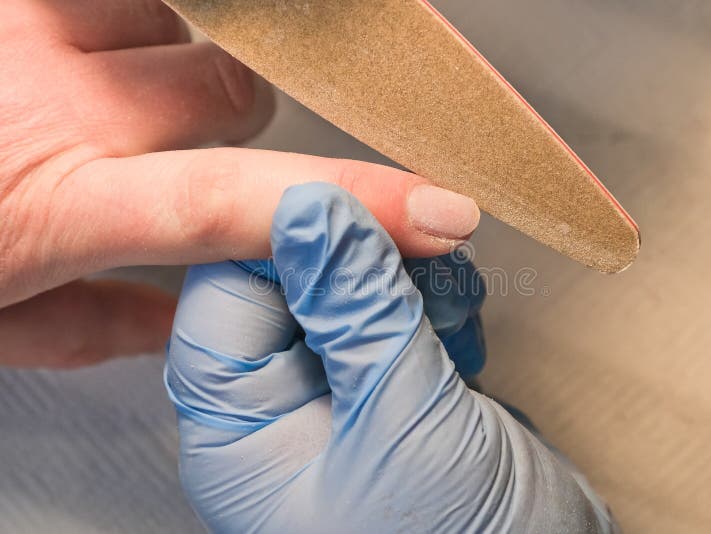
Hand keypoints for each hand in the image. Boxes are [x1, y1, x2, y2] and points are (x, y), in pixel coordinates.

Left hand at [0, 0, 478, 366]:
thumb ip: (118, 328)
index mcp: (66, 205)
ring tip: (93, 100)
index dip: (359, 207)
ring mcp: (39, 24)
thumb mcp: (7, 323)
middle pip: (238, 91)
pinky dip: (127, 23)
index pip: (243, 203)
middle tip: (158, 153)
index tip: (443, 213)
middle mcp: (63, 100)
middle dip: (223, 125)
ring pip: (192, 36)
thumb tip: (199, 321)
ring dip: (167, 72)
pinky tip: (72, 53)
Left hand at [166, 183, 615, 532]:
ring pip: (348, 282)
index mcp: (238, 436)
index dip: (281, 239)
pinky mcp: (391, 376)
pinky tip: (460, 327)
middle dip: (362, 255)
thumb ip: (356, 308)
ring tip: (452, 305)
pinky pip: (394, 304)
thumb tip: (311, 208)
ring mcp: (338, 388)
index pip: (225, 298)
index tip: (353, 204)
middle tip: (426, 242)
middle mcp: (277, 408)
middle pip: (288, 278)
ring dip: (409, 274)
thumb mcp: (401, 421)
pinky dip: (435, 299)